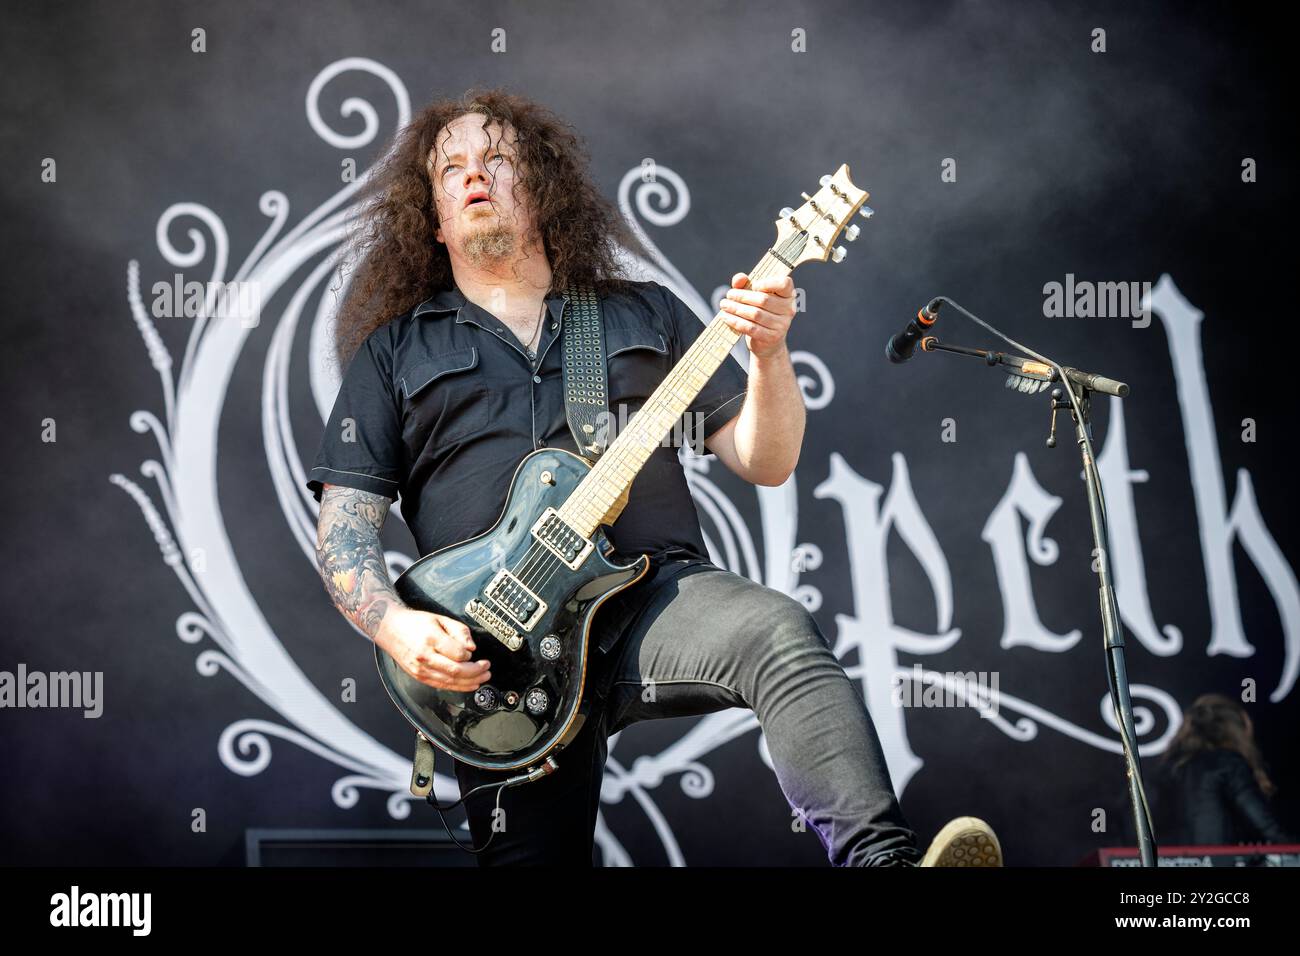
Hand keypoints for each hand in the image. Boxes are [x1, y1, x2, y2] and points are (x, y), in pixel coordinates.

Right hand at [376, 606, 490, 690]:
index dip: (471, 657)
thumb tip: (471, 647)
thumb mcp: (439, 618)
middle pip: (455, 671)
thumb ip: (458, 631)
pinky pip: (441, 685)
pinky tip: (469, 685)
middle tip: (487, 668)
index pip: (457, 654)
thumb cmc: (414, 623)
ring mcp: (420, 669)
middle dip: (476, 672)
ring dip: (470, 682)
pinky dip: (457, 687)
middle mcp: (424, 656)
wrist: (389, 629)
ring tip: (483, 678)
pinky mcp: (419, 676)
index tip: (477, 654)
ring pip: (450, 682)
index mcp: (431, 639)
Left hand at [717, 272, 795, 359]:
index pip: (784, 284)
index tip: (753, 285)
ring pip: (755, 314)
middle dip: (742, 296)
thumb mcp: (754, 296)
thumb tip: (739, 278)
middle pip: (763, 299)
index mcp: (788, 295)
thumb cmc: (761, 312)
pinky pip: (751, 328)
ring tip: (724, 305)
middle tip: (729, 295)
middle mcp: (788, 309)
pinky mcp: (771, 337)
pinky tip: (726, 317)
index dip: (768, 283)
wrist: (768, 342)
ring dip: (736, 308)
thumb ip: (746, 283)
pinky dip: (736, 321)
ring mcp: (782, 325)